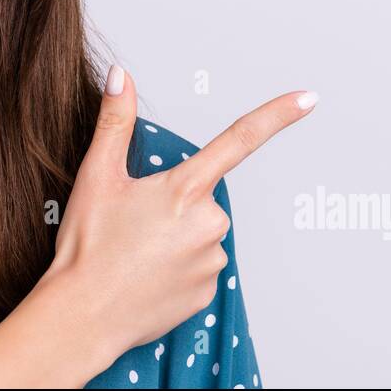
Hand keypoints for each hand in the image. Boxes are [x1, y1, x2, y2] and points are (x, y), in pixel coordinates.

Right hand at [45, 64, 316, 357]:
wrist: (83, 316)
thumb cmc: (87, 246)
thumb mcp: (96, 177)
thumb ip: (114, 121)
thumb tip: (121, 75)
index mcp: (185, 189)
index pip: (240, 139)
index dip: (277, 115)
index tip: (308, 98)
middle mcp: (208, 223)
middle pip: (202, 197)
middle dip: (174, 204)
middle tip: (132, 224)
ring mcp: (211, 261)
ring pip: (200, 234)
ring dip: (174, 238)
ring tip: (134, 254)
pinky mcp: (207, 293)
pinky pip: (198, 267)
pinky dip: (176, 268)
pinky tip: (146, 277)